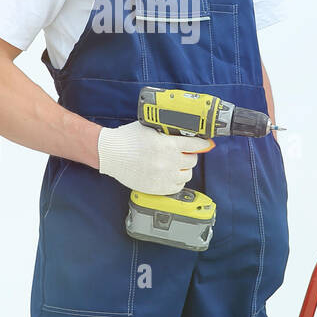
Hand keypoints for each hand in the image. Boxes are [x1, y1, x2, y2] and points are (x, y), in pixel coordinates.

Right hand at [97, 120, 212, 193]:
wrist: (110, 153)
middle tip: (183, 153)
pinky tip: (170, 174)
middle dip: (189, 155)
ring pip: (187, 175)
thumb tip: (184, 132)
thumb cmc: (127, 139)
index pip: (196, 145)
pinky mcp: (157, 188)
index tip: (206, 144)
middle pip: (192, 160)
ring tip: (175, 164)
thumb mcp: (150, 128)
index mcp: (167, 144)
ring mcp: (163, 176)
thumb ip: (167, 130)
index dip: (203, 144)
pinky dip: (176, 180)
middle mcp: (168, 162)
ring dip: (184, 169)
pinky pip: (177, 186)